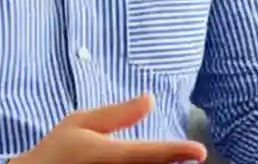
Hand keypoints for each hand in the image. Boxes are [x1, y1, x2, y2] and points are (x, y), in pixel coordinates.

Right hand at [10, 93, 207, 163]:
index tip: (200, 151)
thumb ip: (117, 114)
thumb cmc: (57, 151)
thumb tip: (150, 100)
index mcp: (108, 155)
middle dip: (172, 163)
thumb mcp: (80, 122)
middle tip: (190, 156)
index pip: (150, 154)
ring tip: (171, 160)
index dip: (177, 152)